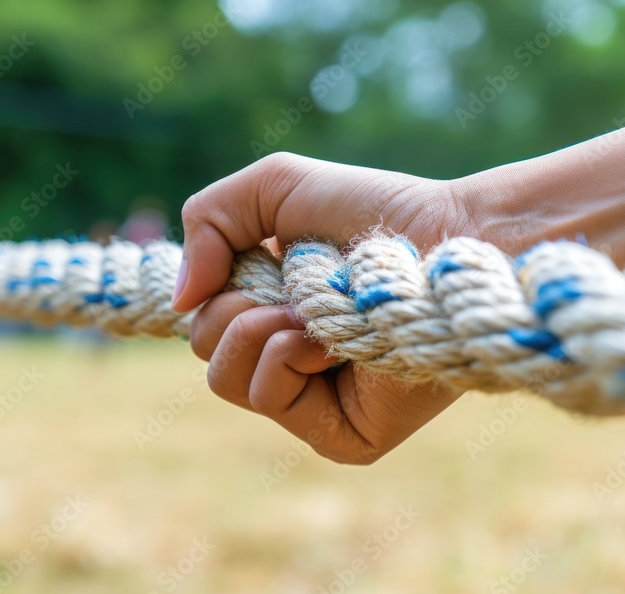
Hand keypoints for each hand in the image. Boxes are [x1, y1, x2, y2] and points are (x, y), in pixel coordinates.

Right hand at [173, 153, 474, 463]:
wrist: (445, 234)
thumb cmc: (369, 208)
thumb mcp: (270, 188)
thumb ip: (207, 223)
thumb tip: (178, 300)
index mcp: (269, 315)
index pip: (202, 319)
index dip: (221, 285)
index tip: (269, 257)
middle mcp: (286, 362)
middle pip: (205, 349)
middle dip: (240, 303)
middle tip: (299, 283)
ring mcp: (313, 403)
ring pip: (225, 380)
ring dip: (259, 327)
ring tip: (316, 310)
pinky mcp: (344, 435)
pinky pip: (268, 399)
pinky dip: (287, 355)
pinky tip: (333, 339)